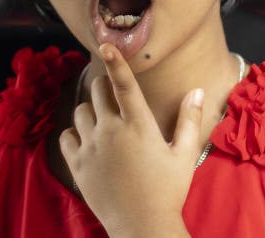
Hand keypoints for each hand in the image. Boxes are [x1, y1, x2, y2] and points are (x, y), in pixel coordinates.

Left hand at [59, 43, 202, 236]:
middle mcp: (111, 131)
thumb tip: (197, 91)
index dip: (114, 62)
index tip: (105, 44)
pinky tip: (89, 142)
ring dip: (90, 111)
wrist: (141, 227)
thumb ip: (189, 120)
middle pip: (97, 91)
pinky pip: (66, 135)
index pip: (123, 85)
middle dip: (104, 88)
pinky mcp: (76, 163)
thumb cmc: (168, 191)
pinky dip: (75, 134)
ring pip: (80, 111)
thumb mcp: (184, 156)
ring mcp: (91, 147)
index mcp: (138, 126)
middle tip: (114, 99)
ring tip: (104, 125)